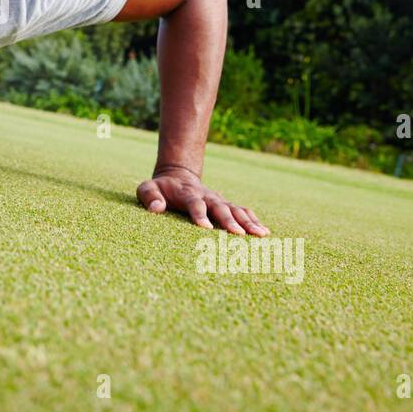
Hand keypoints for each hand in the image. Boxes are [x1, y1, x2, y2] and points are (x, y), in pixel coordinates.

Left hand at [136, 164, 269, 235]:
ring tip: (261, 235)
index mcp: (187, 193)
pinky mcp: (226, 204)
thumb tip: (156, 208)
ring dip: (248, 221)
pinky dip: (254, 220)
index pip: (194, 203)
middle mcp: (207, 196)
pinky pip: (243, 211)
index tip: (205, 228)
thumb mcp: (147, 188)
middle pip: (220, 207)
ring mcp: (219, 200)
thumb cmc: (160, 188)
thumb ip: (150, 196)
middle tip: (239, 235)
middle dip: (229, 221)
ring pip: (236, 209)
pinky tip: (265, 232)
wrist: (177, 176)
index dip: (199, 214)